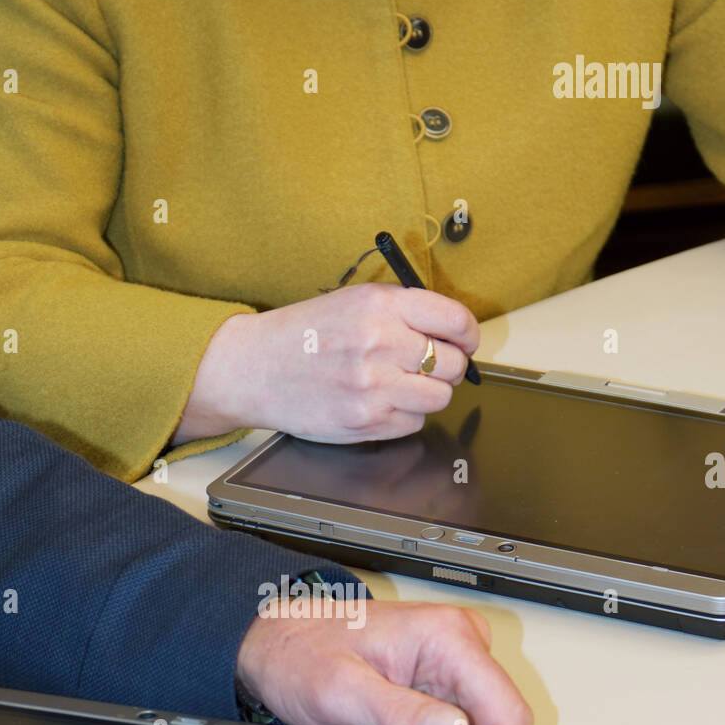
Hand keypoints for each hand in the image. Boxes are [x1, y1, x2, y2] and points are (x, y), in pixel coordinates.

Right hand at [175, 283, 478, 443]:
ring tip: (403, 385)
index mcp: (380, 306)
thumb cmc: (304, 334)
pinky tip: (380, 401)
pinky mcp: (366, 421)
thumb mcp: (353, 302)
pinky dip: (405, 415)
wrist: (255, 368)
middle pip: (453, 363)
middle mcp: (380, 344)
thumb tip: (451, 332)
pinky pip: (414, 423)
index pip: (455, 320)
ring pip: (439, 397)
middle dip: (449, 366)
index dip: (469, 334)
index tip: (466, 341)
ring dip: (429, 393)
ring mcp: (374, 387)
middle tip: (429, 366)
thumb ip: (402, 311)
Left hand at [236, 600, 531, 724]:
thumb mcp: (342, 691)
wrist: (278, 643)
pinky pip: (470, 724)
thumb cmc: (301, 654)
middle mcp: (459, 643)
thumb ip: (400, 714)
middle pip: (505, 720)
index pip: (505, 709)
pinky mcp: (443, 680)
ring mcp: (453, 662)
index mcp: (446, 636)